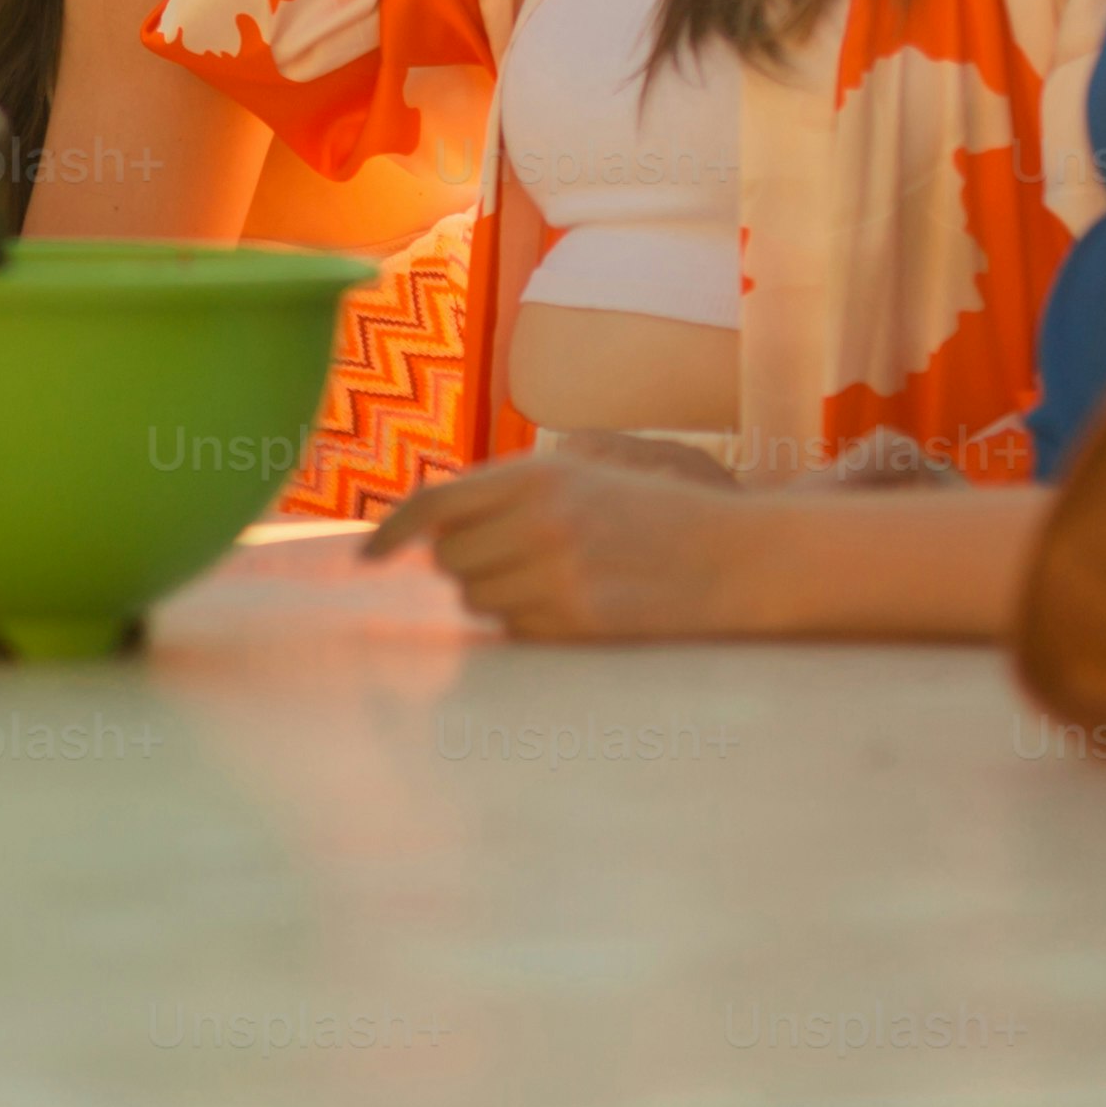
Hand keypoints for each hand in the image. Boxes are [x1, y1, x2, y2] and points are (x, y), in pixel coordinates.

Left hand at [368, 444, 770, 639]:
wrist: (737, 556)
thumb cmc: (654, 518)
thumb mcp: (582, 479)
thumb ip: (508, 497)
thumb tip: (430, 535)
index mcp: (538, 474)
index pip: (437, 503)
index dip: (392, 533)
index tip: (368, 560)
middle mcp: (541, 518)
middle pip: (452, 562)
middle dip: (472, 567)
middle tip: (522, 563)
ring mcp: (558, 571)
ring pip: (480, 601)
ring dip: (505, 598)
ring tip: (562, 582)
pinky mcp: (579, 619)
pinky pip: (519, 632)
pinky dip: (537, 626)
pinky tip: (583, 607)